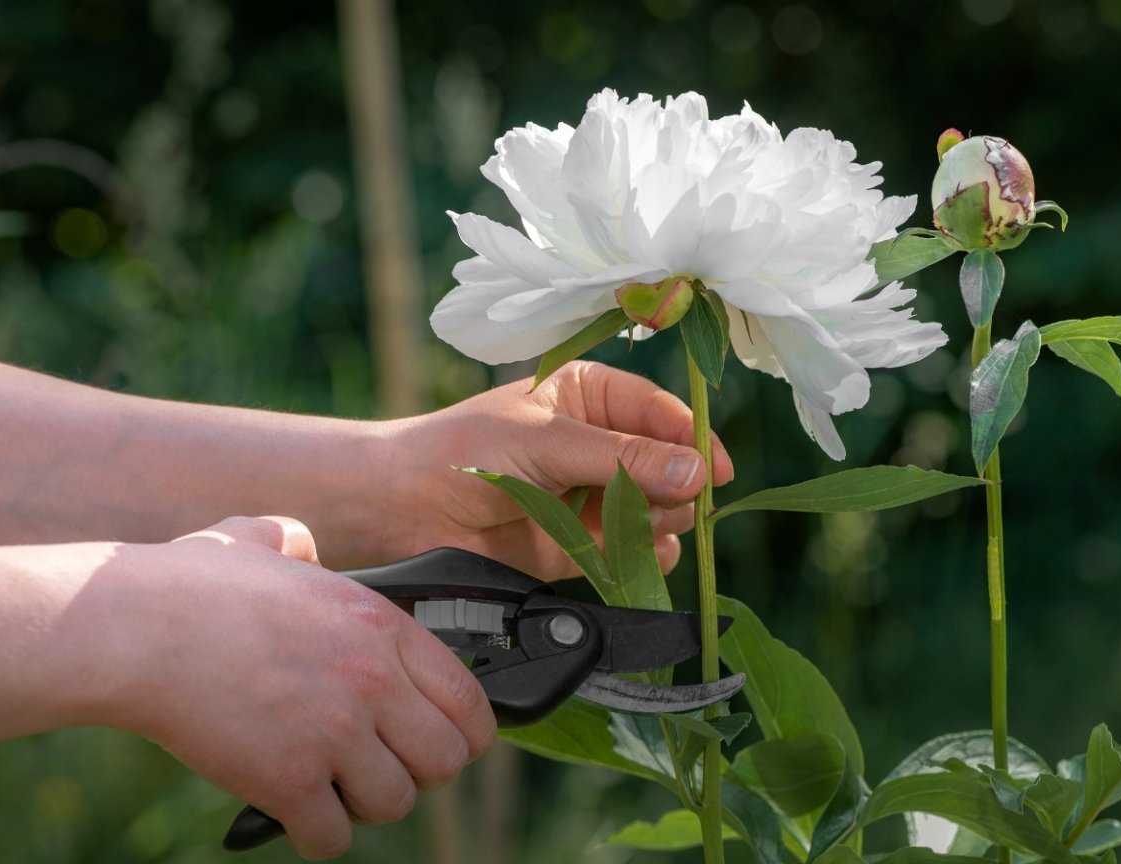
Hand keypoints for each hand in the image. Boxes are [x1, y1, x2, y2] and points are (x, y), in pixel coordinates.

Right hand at [105, 517, 495, 859]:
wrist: (129, 627)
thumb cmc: (186, 586)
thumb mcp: (261, 538)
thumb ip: (298, 542)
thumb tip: (300, 544)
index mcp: (381, 626)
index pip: (469, 699)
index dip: (462, 731)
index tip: (437, 740)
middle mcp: (372, 679)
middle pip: (446, 760)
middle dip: (418, 772)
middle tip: (381, 766)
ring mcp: (333, 731)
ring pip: (396, 803)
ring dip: (366, 805)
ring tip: (334, 787)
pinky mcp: (286, 778)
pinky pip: (333, 837)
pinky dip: (316, 833)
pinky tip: (294, 812)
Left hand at [383, 361, 734, 578]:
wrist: (403, 509)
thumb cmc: (465, 451)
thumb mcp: (547, 441)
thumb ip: (623, 459)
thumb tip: (697, 472)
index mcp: (590, 395)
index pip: (661, 412)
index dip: (694, 440)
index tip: (717, 472)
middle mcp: (598, 444)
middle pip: (668, 465)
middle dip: (676, 486)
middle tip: (671, 504)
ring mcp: (591, 496)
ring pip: (657, 511)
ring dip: (659, 522)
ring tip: (640, 527)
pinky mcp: (579, 546)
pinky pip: (631, 552)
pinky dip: (642, 557)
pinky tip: (640, 556)